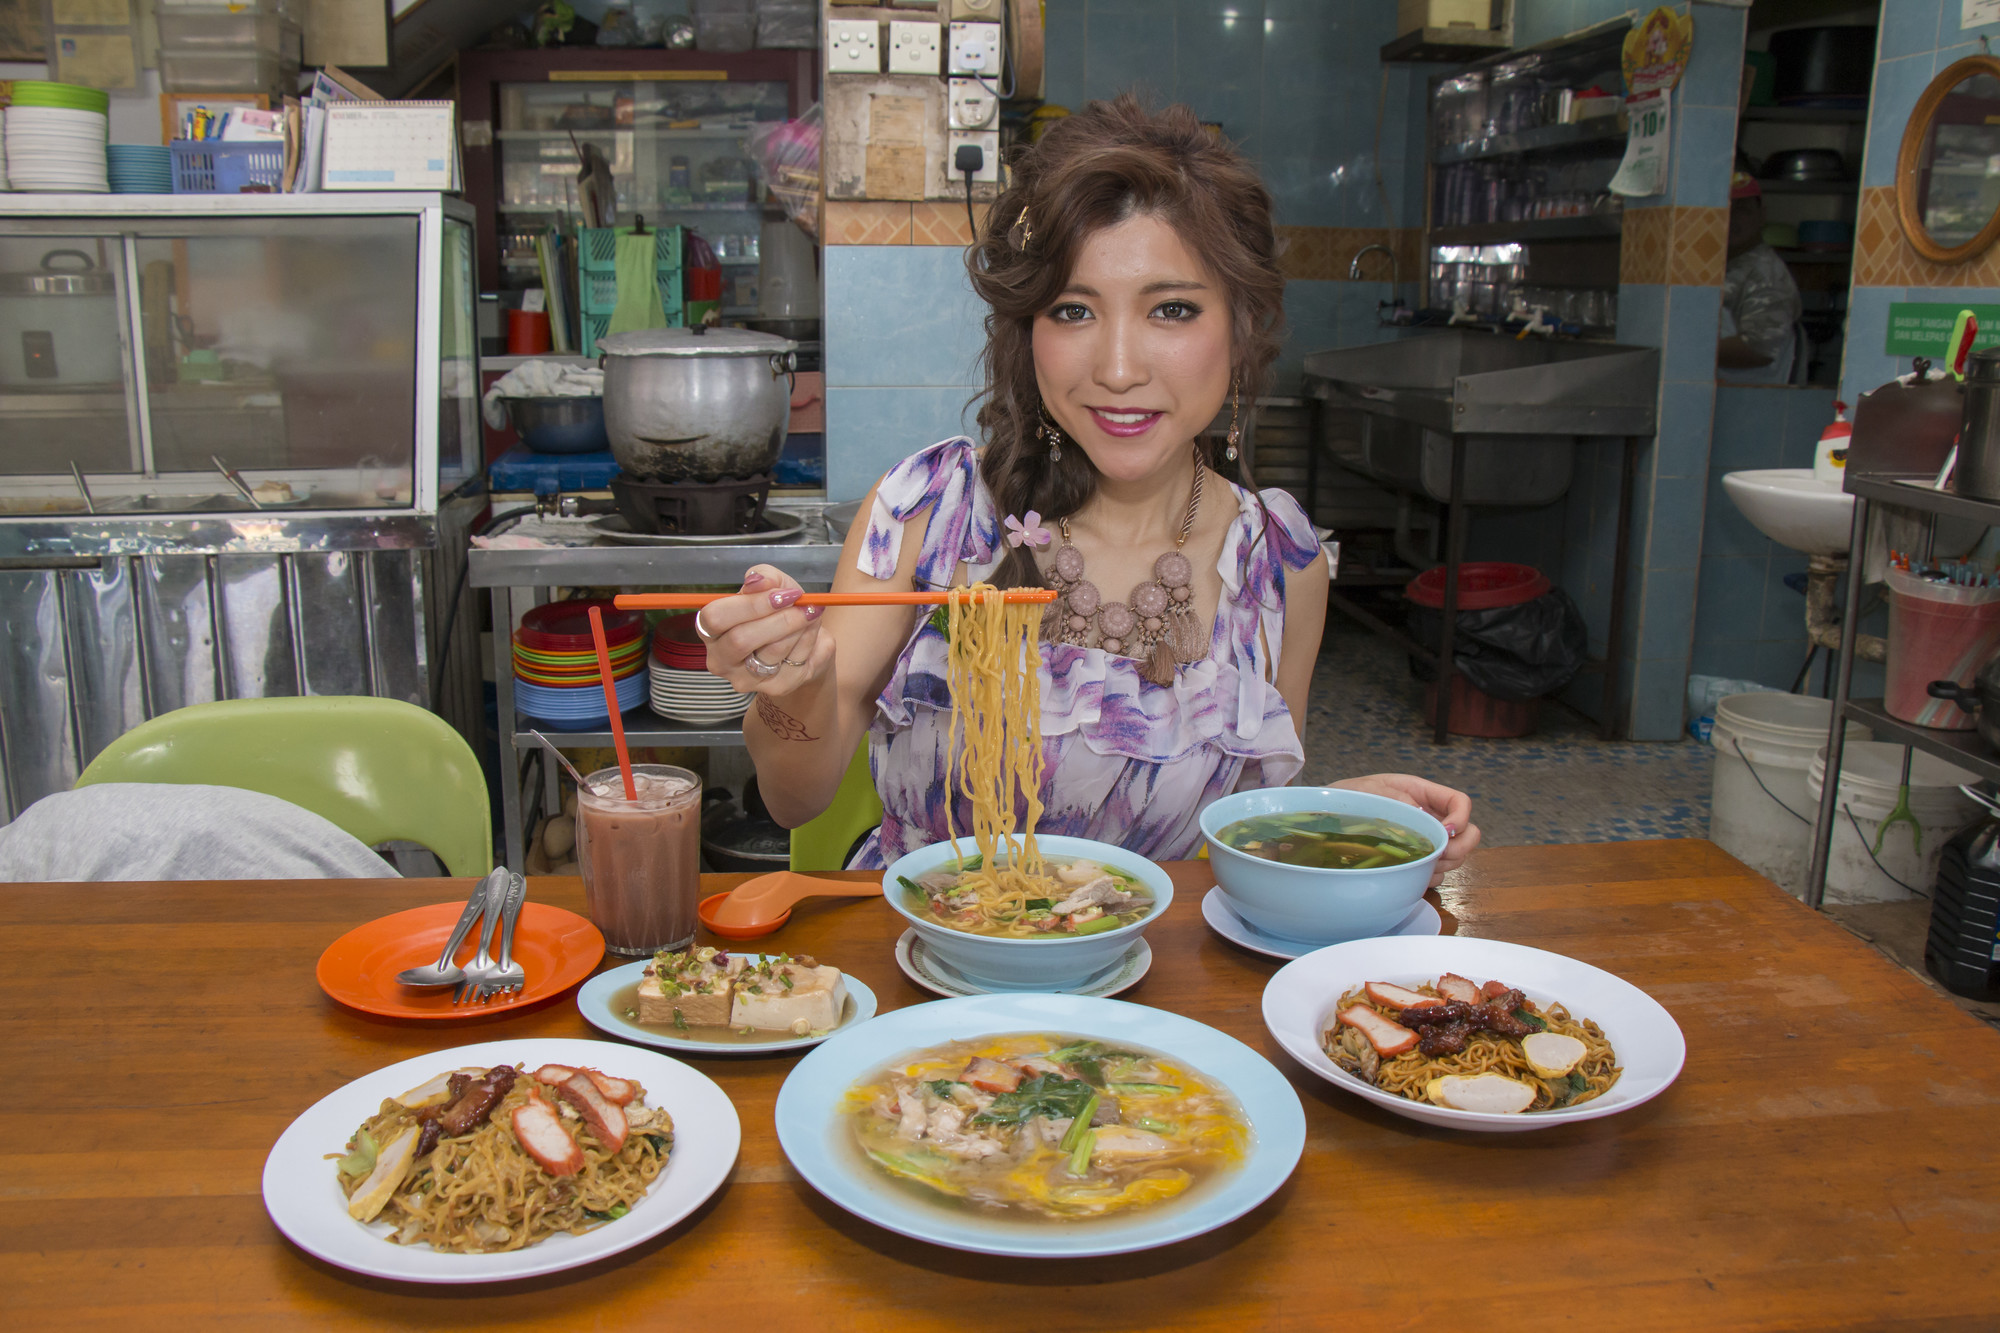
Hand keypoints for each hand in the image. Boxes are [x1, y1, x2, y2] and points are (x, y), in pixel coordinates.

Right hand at [697, 565, 832, 694]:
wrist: (803, 642)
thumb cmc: (778, 610)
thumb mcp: (772, 585)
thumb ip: (764, 577)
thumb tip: (757, 580)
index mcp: (710, 629)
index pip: (715, 618)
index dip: (750, 604)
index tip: (780, 594)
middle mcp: (721, 659)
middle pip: (740, 640)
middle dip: (777, 617)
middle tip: (801, 602)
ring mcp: (746, 678)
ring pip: (773, 650)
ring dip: (798, 625)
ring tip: (809, 611)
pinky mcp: (775, 687)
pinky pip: (794, 660)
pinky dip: (809, 638)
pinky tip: (811, 629)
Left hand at [1331, 773, 1480, 885]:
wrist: (1329, 818)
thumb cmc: (1349, 797)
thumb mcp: (1370, 790)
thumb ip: (1397, 799)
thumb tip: (1421, 812)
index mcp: (1422, 794)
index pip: (1460, 802)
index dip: (1461, 818)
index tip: (1446, 832)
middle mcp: (1429, 818)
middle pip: (1468, 835)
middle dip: (1459, 848)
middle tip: (1437, 855)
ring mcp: (1425, 840)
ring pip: (1455, 857)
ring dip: (1443, 865)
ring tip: (1418, 864)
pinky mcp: (1415, 859)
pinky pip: (1436, 873)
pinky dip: (1429, 877)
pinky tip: (1410, 874)